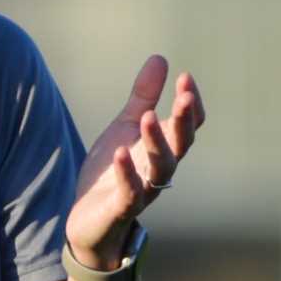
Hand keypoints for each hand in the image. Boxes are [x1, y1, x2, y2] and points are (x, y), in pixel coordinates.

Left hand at [66, 56, 205, 267]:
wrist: (90, 221)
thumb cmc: (113, 172)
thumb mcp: (125, 128)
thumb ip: (143, 98)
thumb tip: (160, 58)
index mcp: (163, 149)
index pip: (187, 126)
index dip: (190, 104)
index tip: (186, 77)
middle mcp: (159, 169)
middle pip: (181, 144)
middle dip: (184, 120)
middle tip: (183, 95)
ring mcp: (143, 190)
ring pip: (161, 167)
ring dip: (157, 142)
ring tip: (149, 117)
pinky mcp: (121, 207)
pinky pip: (130, 192)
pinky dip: (127, 173)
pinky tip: (120, 153)